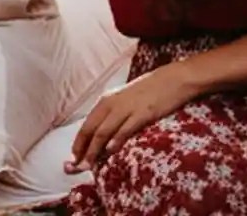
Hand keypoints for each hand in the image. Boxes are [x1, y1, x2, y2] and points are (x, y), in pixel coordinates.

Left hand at [67, 62, 198, 173]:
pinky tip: (110, 150)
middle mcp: (111, 104)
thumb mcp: (124, 101)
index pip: (86, 125)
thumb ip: (113, 115)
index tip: (73, 158)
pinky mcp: (142, 113)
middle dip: (82, 150)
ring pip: (103, 131)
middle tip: (77, 166)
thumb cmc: (148, 91)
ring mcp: (126, 108)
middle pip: (90, 130)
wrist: (172, 79)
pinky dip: (115, 140)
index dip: (78, 143)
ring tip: (89, 165)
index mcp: (105, 102)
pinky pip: (125, 128)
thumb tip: (103, 136)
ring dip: (94, 150)